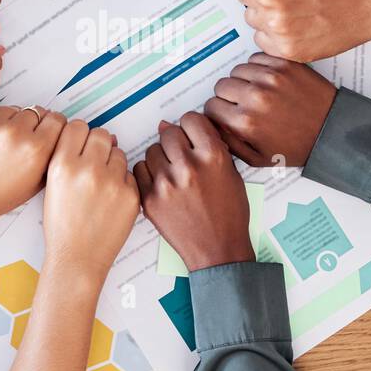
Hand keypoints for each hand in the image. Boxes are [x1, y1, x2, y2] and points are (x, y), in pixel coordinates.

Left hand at [0, 105, 66, 226]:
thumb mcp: (36, 183)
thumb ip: (52, 156)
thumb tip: (61, 134)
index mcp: (36, 150)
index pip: (57, 119)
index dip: (54, 127)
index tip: (48, 132)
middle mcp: (16, 133)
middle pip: (37, 111)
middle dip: (34, 124)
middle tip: (24, 140)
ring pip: (15, 109)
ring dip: (14, 121)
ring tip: (4, 143)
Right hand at [42, 120, 140, 280]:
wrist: (77, 258)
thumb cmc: (62, 225)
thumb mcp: (52, 185)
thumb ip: (68, 157)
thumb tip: (96, 137)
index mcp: (62, 165)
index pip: (77, 126)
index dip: (79, 135)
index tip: (80, 144)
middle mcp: (87, 170)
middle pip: (101, 134)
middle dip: (98, 145)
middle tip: (93, 163)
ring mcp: (112, 182)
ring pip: (118, 153)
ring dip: (112, 163)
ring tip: (101, 185)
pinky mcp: (131, 196)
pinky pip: (129, 175)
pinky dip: (122, 183)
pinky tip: (110, 199)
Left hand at [132, 113, 252, 271]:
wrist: (218, 250)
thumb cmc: (228, 214)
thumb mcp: (230, 173)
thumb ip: (206, 146)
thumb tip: (170, 125)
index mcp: (213, 156)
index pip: (190, 119)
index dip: (191, 127)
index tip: (191, 136)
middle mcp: (189, 166)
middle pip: (169, 133)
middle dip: (175, 142)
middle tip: (183, 158)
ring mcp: (167, 183)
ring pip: (152, 150)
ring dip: (161, 158)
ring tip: (174, 175)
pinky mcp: (150, 199)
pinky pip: (140, 170)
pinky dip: (149, 175)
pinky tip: (163, 185)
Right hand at [204, 53, 335, 167]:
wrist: (330, 131)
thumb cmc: (296, 146)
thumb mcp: (257, 158)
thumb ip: (229, 143)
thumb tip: (211, 126)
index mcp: (245, 123)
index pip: (211, 106)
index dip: (217, 111)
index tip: (226, 113)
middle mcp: (255, 98)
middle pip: (221, 86)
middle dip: (227, 96)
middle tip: (241, 103)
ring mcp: (270, 78)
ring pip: (236, 70)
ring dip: (242, 80)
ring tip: (255, 92)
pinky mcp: (284, 65)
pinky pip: (255, 58)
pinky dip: (257, 67)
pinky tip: (265, 81)